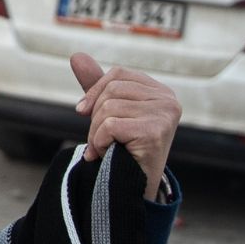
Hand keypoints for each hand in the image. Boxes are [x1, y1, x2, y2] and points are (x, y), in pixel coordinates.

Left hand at [70, 53, 179, 199]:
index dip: (95, 91)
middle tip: (97, 139)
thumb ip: (97, 85)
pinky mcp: (156, 132)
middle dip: (95, 116)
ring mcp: (165, 115)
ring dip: (96, 133)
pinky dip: (101, 141)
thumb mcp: (109, 112)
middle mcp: (168, 100)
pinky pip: (110, 125)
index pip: (119, 74)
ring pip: (109, 108)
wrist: (134, 188)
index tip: (82, 111)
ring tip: (104, 148)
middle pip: (112, 90)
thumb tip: (76, 55)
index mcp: (161, 91)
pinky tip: (109, 153)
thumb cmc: (123, 149)